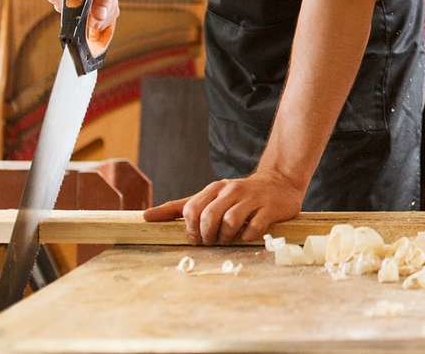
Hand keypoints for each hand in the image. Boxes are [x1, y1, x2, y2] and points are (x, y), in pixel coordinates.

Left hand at [143, 169, 305, 244]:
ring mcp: (252, 198)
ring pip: (229, 222)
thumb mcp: (210, 197)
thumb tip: (146, 217)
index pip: (191, 209)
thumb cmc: (238, 195)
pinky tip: (247, 236)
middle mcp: (232, 190)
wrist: (279, 182)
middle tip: (212, 241)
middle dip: (206, 236)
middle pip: (208, 217)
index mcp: (215, 188)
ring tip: (229, 239)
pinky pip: (253, 228)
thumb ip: (180, 207)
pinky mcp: (269, 208)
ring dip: (225, 238)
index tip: (196, 237)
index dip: (190, 229)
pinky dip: (247, 237)